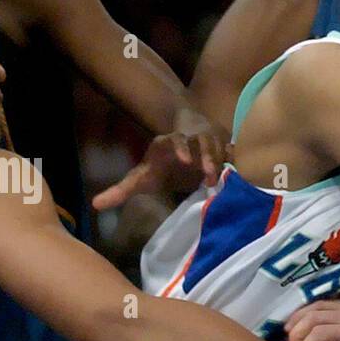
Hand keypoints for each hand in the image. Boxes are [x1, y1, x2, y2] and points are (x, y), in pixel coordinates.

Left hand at [92, 117, 226, 210]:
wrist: (186, 135)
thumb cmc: (162, 162)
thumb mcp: (142, 176)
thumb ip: (121, 190)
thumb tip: (95, 206)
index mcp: (169, 143)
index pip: (175, 140)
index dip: (181, 148)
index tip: (187, 162)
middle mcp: (191, 138)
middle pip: (202, 141)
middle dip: (208, 156)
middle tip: (211, 176)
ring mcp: (210, 140)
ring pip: (220, 145)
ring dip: (223, 160)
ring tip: (226, 179)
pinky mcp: (225, 145)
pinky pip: (234, 150)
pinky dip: (238, 160)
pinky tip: (244, 171)